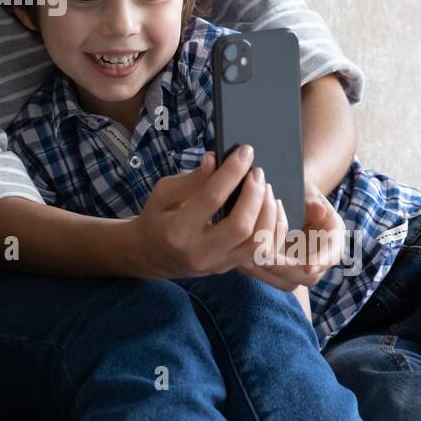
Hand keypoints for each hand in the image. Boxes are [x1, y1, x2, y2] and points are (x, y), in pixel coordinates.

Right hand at [124, 145, 283, 278]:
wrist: (150, 255)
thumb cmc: (157, 218)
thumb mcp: (163, 193)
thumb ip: (191, 178)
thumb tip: (215, 160)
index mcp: (177, 230)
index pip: (212, 198)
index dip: (232, 172)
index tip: (245, 152)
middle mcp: (199, 252)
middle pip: (240, 225)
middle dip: (254, 194)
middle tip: (256, 173)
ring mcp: (216, 264)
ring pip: (257, 243)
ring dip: (267, 212)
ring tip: (263, 188)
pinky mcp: (229, 267)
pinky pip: (260, 252)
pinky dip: (270, 228)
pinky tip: (267, 208)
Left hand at [239, 178, 344, 293]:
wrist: (287, 193)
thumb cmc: (298, 188)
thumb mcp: (305, 189)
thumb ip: (311, 200)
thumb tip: (319, 210)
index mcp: (332, 235)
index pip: (332, 254)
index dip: (321, 261)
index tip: (308, 267)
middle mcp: (320, 254)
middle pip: (309, 276)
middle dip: (287, 270)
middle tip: (268, 261)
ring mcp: (302, 264)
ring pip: (289, 281)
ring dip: (270, 274)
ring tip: (250, 262)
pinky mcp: (284, 268)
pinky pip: (274, 279)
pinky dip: (261, 273)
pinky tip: (244, 264)